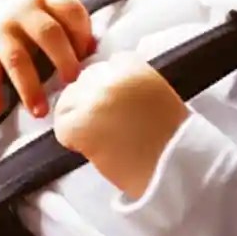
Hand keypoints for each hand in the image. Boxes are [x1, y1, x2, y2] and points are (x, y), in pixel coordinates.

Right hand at [0, 0, 95, 116]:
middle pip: (48, 33)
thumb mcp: (52, 16)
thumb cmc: (32, 25)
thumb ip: (73, 31)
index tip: (87, 56)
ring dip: (30, 87)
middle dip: (63, 59)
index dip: (83, 33)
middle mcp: (22, 11)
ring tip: (40, 112)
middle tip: (72, 82)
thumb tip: (93, 51)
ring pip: (17, 59)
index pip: (70, 9)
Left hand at [53, 53, 189, 198]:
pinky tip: (92, 148)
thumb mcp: (158, 95)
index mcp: (135, 66)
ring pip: (67, 102)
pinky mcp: (82, 124)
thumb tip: (102, 86)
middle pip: (83, 81)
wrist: (174, 170)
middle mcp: (113, 77)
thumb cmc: (172, 140)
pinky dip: (71, 139)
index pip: (106, 65)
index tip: (116, 106)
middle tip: (108, 126)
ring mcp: (95, 100)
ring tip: (101, 138)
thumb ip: (131, 83)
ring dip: (78, 119)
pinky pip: (61, 126)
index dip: (108, 88)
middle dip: (90, 102)